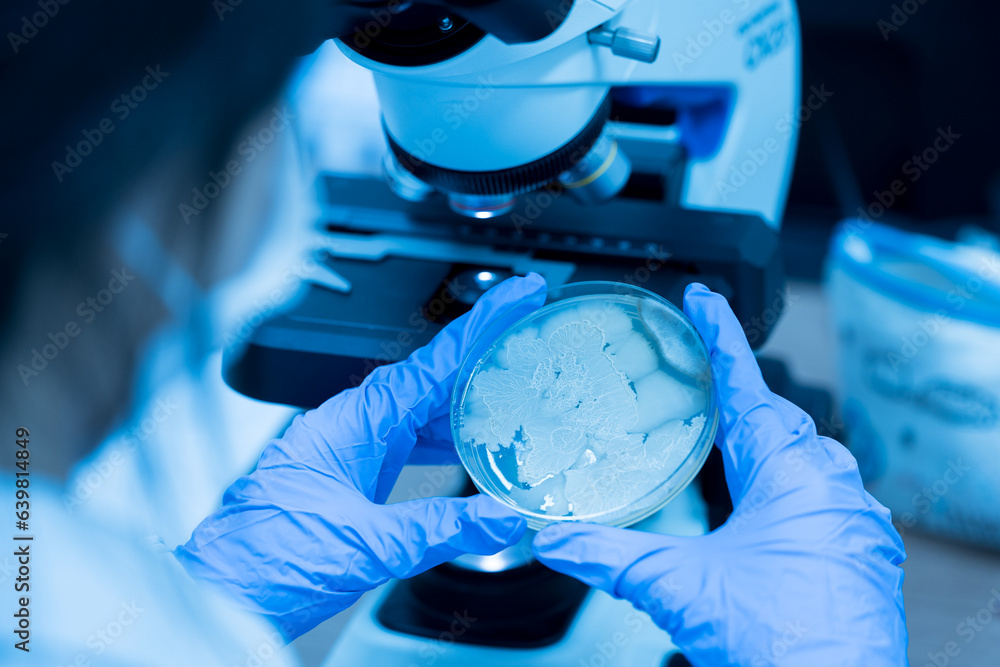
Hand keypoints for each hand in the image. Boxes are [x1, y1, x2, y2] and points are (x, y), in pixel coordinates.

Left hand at [175, 274, 546, 639]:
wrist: (223, 593)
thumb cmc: (266, 561)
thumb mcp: (368, 544)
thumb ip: (441, 528)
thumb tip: (500, 518)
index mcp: (353, 422)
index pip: (431, 363)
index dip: (480, 326)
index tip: (515, 296)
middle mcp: (351, 424)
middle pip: (431, 378)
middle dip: (483, 357)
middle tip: (528, 338)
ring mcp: (350, 446)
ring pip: (422, 410)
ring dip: (468, 403)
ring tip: (514, 397)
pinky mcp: (351, 471)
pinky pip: (409, 439)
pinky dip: (445, 439)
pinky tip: (470, 450)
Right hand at [532, 283, 907, 665]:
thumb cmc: (783, 648)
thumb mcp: (679, 589)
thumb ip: (609, 555)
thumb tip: (554, 538)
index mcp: (792, 475)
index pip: (748, 386)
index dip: (720, 338)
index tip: (705, 300)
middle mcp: (833, 488)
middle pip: (779, 418)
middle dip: (740, 391)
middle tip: (702, 374)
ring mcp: (854, 521)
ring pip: (807, 455)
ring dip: (766, 438)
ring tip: (728, 431)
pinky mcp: (860, 553)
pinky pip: (824, 492)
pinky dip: (788, 480)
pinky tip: (765, 500)